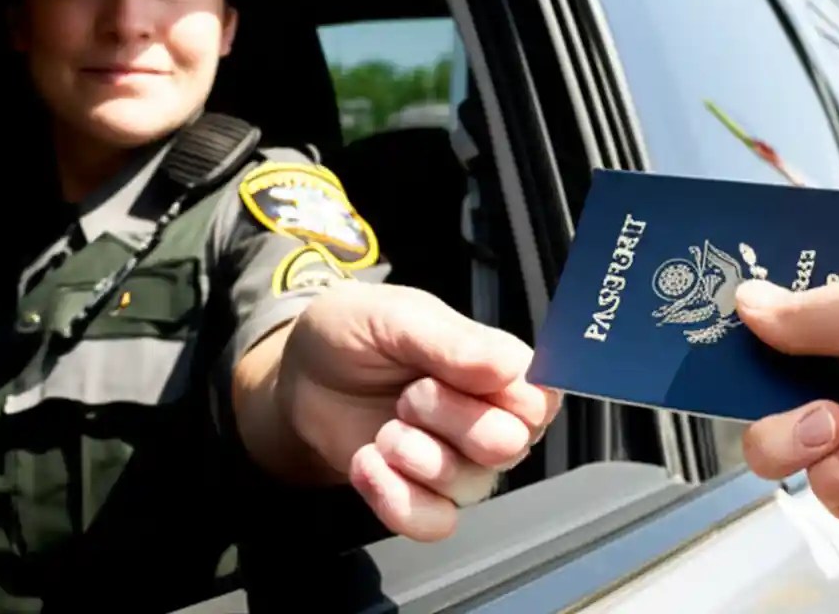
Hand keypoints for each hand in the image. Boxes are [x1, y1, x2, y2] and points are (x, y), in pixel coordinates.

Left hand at [275, 281, 560, 540]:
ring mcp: (461, 464)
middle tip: (411, 395)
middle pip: (508, 444)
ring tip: (385, 428)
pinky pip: (435, 523)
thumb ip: (451, 340)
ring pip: (470, 484)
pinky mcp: (425, 499)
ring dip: (414, 454)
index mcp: (499, 370)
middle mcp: (492, 420)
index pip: (541, 398)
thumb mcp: (394, 316)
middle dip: (450, 419)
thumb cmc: (354, 335)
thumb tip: (509, 365)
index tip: (458, 373)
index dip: (505, 395)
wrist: (298, 378)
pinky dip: (396, 498)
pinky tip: (369, 464)